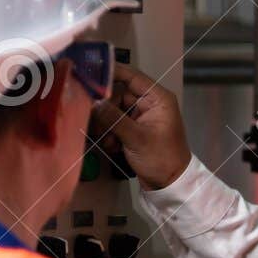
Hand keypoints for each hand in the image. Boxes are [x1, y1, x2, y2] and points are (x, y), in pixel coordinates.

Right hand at [89, 64, 192, 190]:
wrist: (170, 185)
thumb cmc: (160, 158)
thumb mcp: (136, 138)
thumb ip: (113, 118)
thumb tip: (92, 101)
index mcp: (157, 98)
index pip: (131, 76)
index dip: (110, 72)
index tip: (87, 72)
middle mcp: (149, 103)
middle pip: (117, 94)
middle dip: (104, 109)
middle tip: (94, 121)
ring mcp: (141, 116)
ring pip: (113, 110)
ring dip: (106, 125)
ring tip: (107, 140)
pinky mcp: (134, 129)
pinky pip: (115, 123)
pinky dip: (110, 133)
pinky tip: (112, 147)